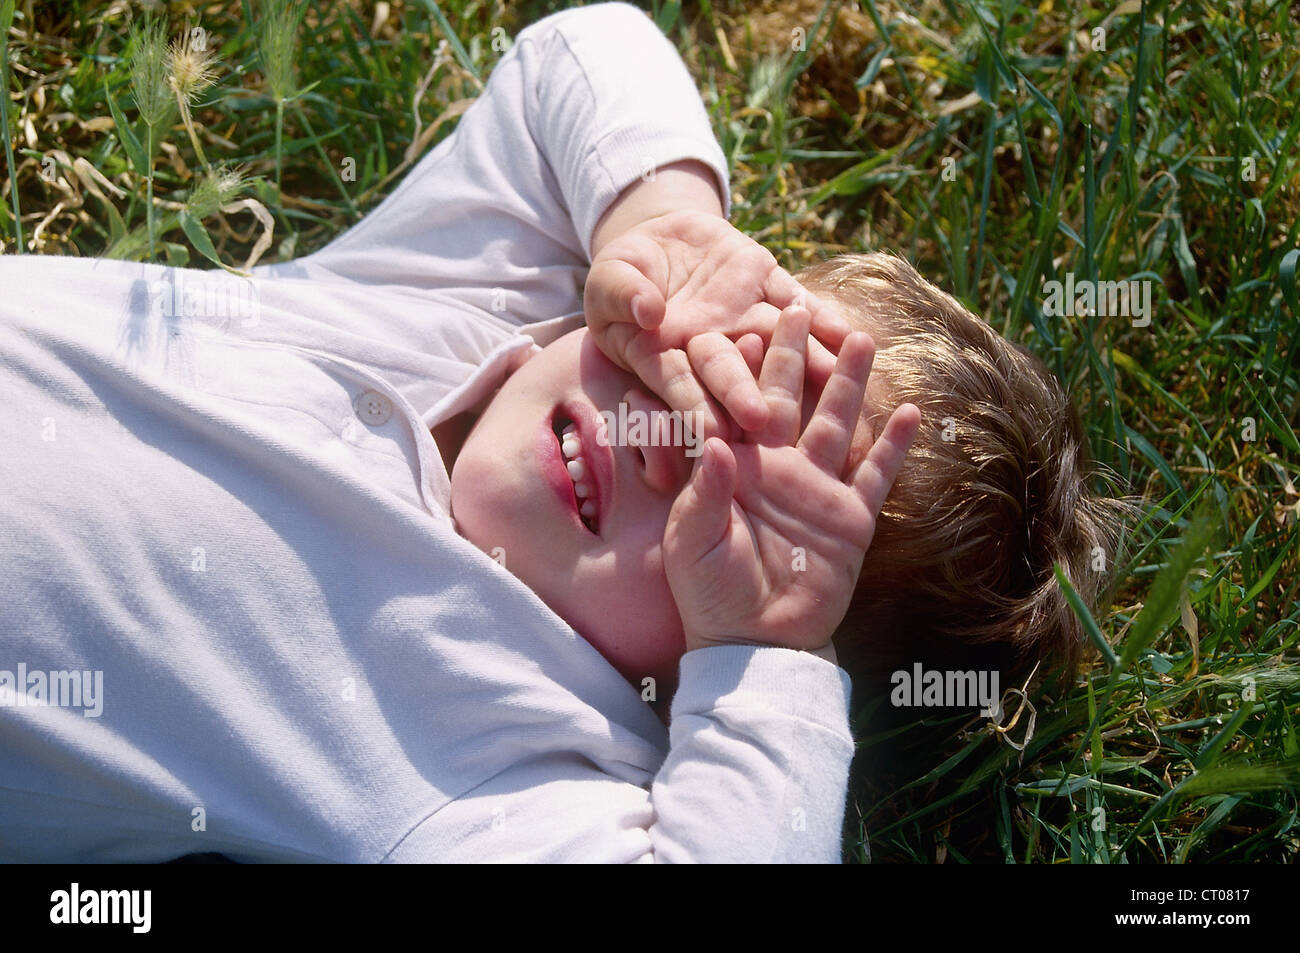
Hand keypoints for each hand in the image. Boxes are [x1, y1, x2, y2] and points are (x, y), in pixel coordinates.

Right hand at [585, 209, 854, 440]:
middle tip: (763, 421)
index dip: (693, 408)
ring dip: (801, 364)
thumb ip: (626, 294)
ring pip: (774, 345)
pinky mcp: (765, 282)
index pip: (678, 385)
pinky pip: (796, 300)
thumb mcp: (610, 279)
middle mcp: (709, 346)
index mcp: (663, 356)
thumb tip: (648, 312)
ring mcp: (742, 317)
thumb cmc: (621, 273)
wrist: (658, 239)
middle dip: (746, 395)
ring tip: (829, 381)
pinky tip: (848, 335)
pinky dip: (822, 317)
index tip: (708, 433)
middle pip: (730, 373)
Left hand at [662, 304, 920, 656]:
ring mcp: (816, 488)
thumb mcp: (693, 542)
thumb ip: (706, 492)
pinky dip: (893, 446)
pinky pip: (875, 475)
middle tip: (798, 305)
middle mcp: (777, 467)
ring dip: (848, 383)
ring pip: (836, 422)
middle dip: (792, 353)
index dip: (739, 367)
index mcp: (733, 467)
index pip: (734, 405)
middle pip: (787, 397)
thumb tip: (717, 442)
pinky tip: (910, 409)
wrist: (754, 643)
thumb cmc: (710, 593)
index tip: (743, 323)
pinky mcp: (850, 518)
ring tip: (860, 339)